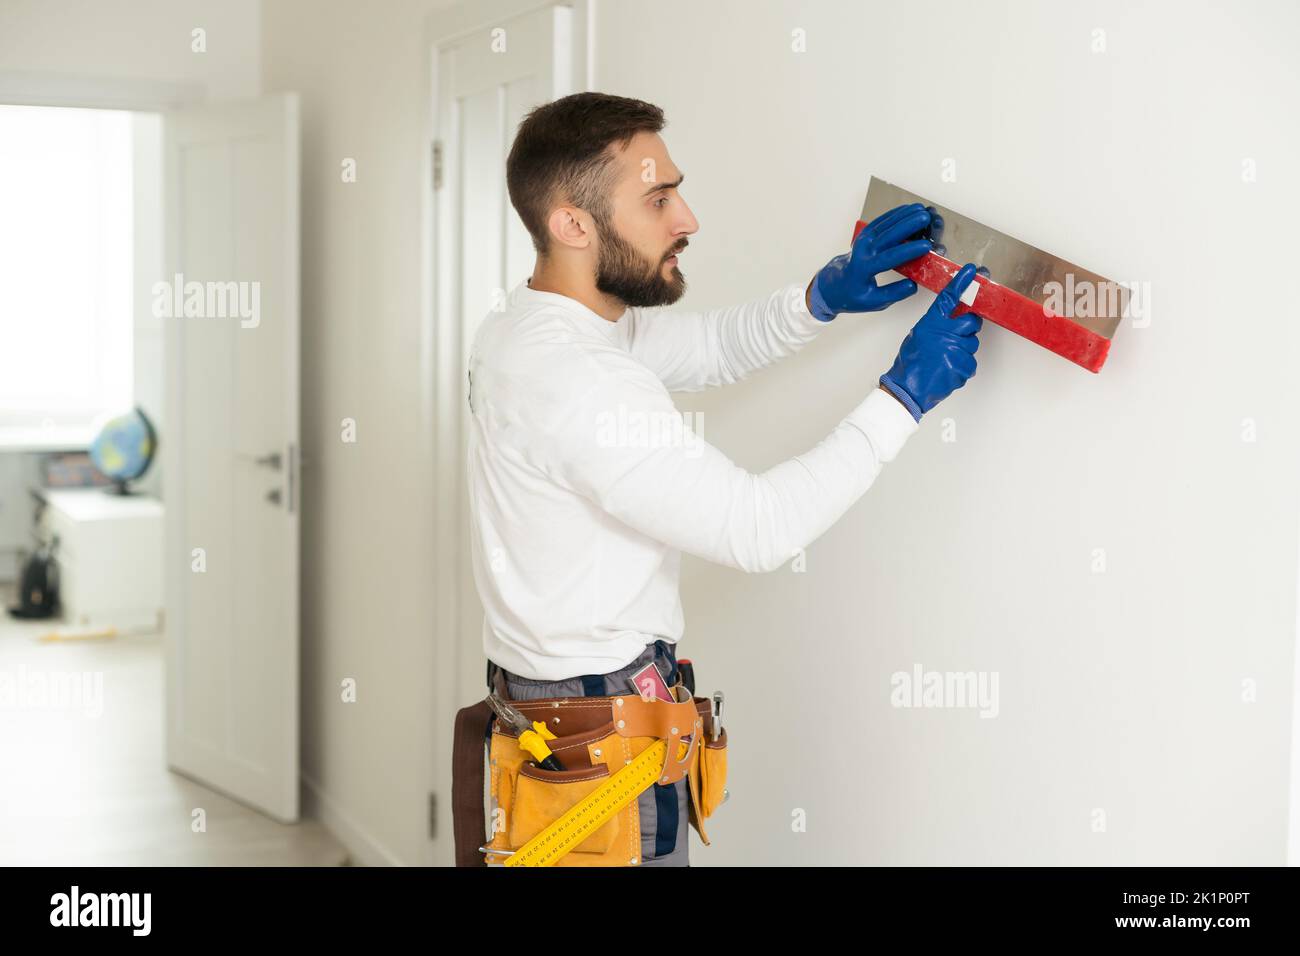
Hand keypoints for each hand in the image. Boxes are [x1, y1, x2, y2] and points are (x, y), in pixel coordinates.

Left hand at [807, 203, 932, 321]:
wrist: (836, 284)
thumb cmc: (855, 294)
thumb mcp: (873, 302)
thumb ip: (894, 294)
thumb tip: (913, 285)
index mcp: (863, 269)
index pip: (888, 258)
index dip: (908, 251)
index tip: (925, 247)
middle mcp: (862, 252)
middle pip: (887, 235)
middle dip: (908, 225)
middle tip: (926, 218)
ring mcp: (863, 241)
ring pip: (885, 224)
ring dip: (904, 215)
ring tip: (922, 210)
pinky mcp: (865, 235)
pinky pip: (881, 221)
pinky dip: (895, 214)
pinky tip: (908, 209)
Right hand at [878, 263, 983, 420]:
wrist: (907, 389)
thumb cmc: (909, 364)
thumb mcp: (917, 336)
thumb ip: (935, 326)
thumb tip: (950, 322)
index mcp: (932, 323)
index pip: (949, 297)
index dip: (962, 283)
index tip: (971, 271)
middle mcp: (945, 334)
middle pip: (972, 322)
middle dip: (968, 329)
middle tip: (958, 338)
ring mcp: (955, 350)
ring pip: (972, 345)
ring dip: (963, 351)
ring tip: (945, 360)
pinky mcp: (962, 367)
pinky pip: (970, 363)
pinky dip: (961, 368)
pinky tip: (947, 370)